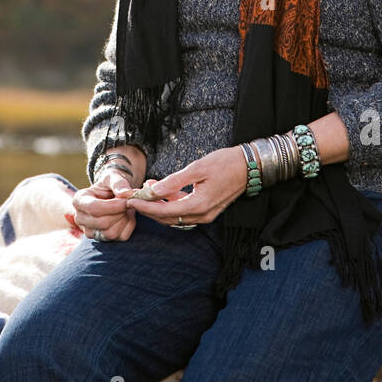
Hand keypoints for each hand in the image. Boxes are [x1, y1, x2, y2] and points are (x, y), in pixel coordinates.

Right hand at [73, 162, 140, 241]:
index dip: (112, 206)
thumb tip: (126, 193)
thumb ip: (119, 183)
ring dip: (124, 220)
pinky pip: (120, 237)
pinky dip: (128, 226)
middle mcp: (80, 218)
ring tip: (127, 208)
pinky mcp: (102, 239)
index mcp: (79, 200)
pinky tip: (127, 215)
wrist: (113, 193)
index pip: (93, 208)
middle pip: (102, 223)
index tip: (127, 201)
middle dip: (120, 213)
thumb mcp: (114, 177)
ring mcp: (90, 231)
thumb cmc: (111, 183)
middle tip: (129, 202)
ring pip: (110, 233)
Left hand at [126, 145, 247, 226]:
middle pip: (168, 218)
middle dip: (149, 208)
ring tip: (146, 189)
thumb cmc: (226, 163)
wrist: (250, 167)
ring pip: (175, 216)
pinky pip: (184, 211)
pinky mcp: (208, 210)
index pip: (164, 211)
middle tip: (134, 197)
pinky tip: (163, 191)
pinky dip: (171, 203)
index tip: (131, 200)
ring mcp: (206, 214)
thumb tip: (154, 190)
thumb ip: (175, 181)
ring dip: (159, 206)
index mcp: (199, 205)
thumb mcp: (198, 168)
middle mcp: (202, 215)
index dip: (145, 207)